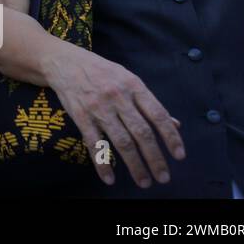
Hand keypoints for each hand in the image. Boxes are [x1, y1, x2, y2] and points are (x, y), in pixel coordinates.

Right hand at [45, 45, 184, 188]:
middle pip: (141, 132)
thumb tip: (175, 125)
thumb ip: (149, 103)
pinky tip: (110, 178)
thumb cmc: (101, 71)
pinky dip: (102, 163)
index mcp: (133, 86)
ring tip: (144, 181)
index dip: (170, 137)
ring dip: (135, 165)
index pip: (157, 115)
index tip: (179, 156)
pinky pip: (94, 144)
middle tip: (163, 178)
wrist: (64, 62)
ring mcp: (98, 107)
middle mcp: (118, 97)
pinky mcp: (81, 116)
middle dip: (154, 158)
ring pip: (121, 141)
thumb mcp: (128, 79)